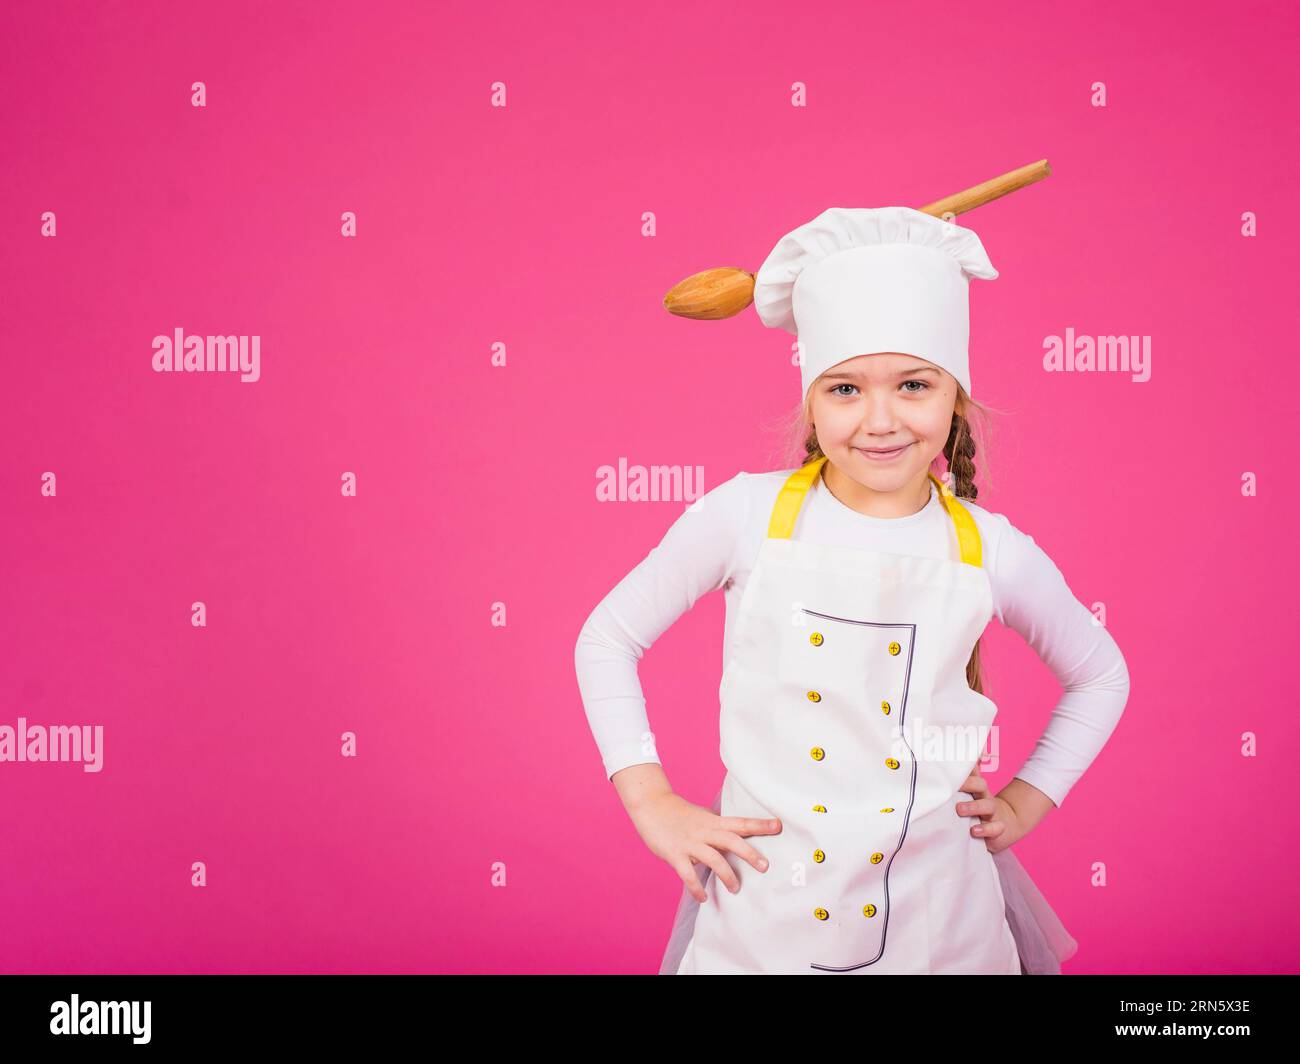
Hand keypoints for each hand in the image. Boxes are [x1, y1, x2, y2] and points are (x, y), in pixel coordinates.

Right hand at [627, 791, 782, 902]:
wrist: (651, 805)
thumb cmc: (679, 813)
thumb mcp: (702, 816)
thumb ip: (718, 828)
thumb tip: (734, 839)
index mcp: (713, 821)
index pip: (741, 822)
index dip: (760, 824)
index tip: (779, 825)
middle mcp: (704, 831)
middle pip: (731, 840)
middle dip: (749, 853)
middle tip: (765, 866)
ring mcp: (689, 842)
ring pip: (713, 858)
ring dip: (726, 875)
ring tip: (736, 888)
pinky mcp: (674, 854)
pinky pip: (688, 874)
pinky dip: (697, 887)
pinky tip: (703, 898)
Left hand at [955, 765, 1026, 854]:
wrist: (1006, 825)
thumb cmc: (981, 806)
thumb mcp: (973, 793)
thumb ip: (964, 778)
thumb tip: (955, 758)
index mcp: (978, 788)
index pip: (973, 773)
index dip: (967, 767)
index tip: (954, 763)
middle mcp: (985, 798)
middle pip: (980, 786)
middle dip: (968, 784)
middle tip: (952, 787)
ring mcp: (993, 813)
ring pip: (986, 806)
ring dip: (973, 807)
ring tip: (959, 809)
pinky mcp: (997, 829)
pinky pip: (995, 828)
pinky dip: (985, 829)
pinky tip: (974, 830)